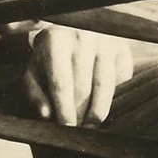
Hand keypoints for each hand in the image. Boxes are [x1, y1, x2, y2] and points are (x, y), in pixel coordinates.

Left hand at [17, 26, 133, 125]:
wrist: (74, 26)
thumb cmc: (50, 54)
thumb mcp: (35, 68)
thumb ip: (35, 92)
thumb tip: (46, 115)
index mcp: (56, 41)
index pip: (60, 83)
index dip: (63, 109)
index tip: (65, 127)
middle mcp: (82, 38)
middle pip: (83, 88)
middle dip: (79, 113)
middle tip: (76, 130)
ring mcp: (106, 42)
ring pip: (104, 87)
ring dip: (97, 111)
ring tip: (90, 125)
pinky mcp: (123, 50)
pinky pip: (120, 81)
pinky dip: (112, 96)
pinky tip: (102, 104)